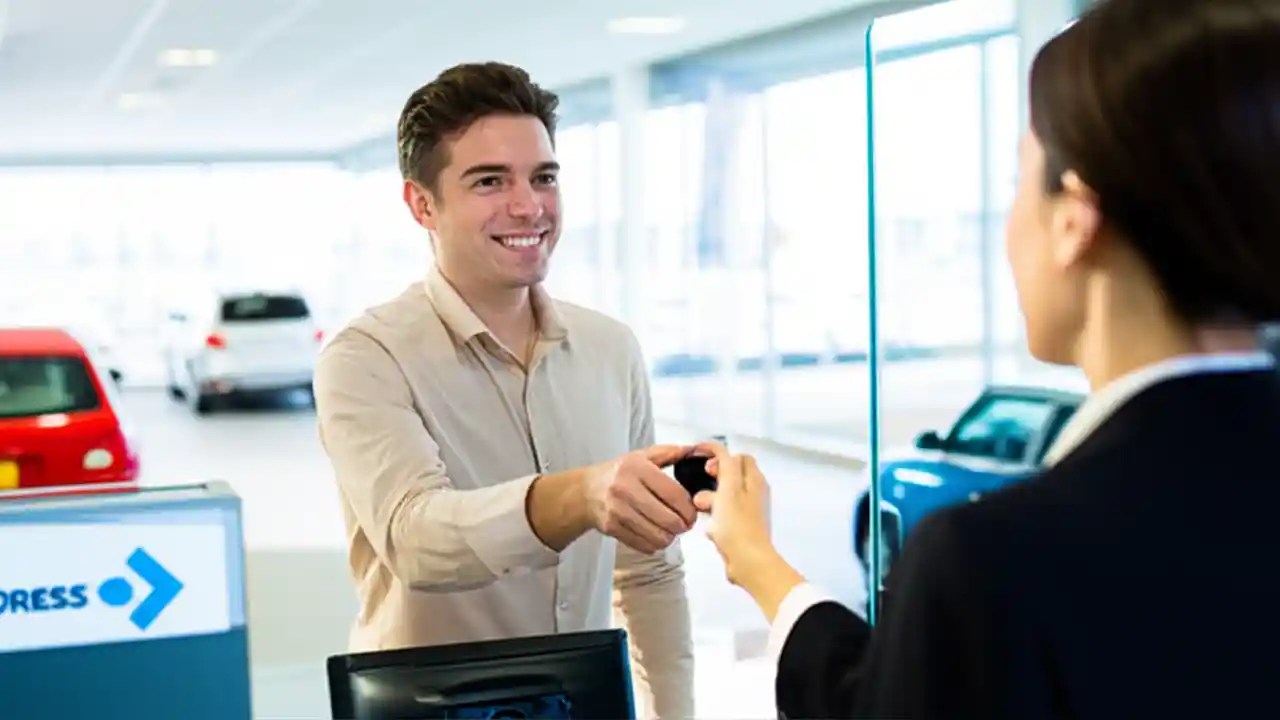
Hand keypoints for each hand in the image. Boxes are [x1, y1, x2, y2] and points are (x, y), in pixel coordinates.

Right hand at [585, 445, 697, 553]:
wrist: (586, 492)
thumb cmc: (618, 474)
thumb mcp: (641, 456)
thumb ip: (669, 453)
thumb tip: (692, 450)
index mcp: (637, 468)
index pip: (674, 494)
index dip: (690, 508)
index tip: (693, 512)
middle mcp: (626, 489)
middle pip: (669, 519)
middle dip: (683, 525)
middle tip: (684, 523)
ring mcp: (617, 510)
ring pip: (658, 536)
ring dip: (669, 537)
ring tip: (669, 529)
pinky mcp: (612, 528)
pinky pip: (644, 545)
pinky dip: (654, 544)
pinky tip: (653, 533)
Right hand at [687, 442, 778, 583]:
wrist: (748, 562)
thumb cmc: (737, 525)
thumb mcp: (729, 488)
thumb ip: (725, 465)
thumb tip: (720, 452)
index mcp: (754, 480)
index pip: (737, 456)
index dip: (717, 452)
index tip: (697, 455)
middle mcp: (754, 493)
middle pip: (731, 474)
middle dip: (713, 476)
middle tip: (702, 480)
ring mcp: (749, 511)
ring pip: (725, 495)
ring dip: (711, 497)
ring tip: (700, 506)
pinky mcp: (741, 527)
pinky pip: (724, 514)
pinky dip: (715, 516)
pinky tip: (709, 526)